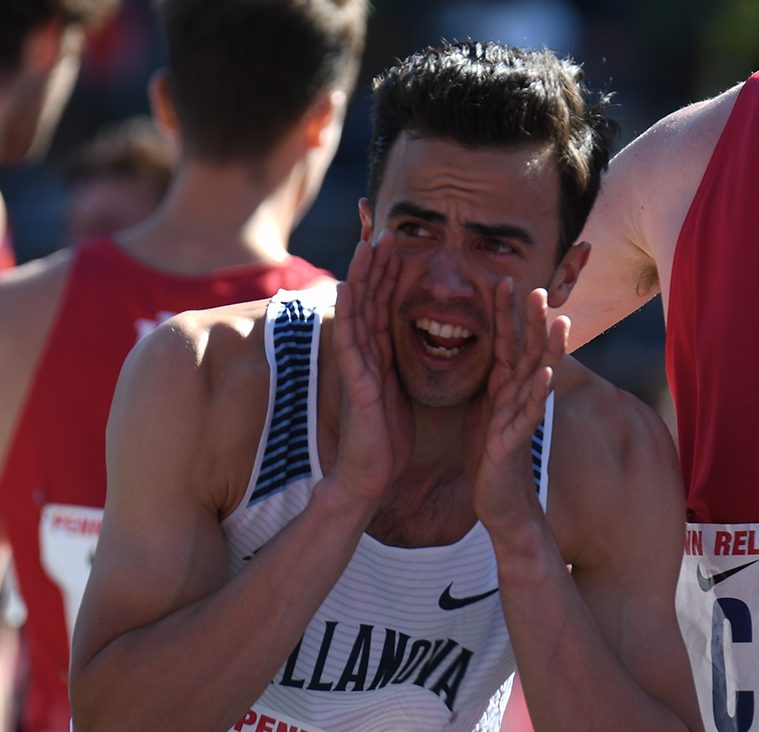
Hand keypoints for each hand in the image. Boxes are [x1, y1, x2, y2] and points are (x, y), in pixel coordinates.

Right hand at [329, 232, 411, 505]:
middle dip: (374, 267)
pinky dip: (348, 315)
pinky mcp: (356, 383)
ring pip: (358, 314)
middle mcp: (364, 355)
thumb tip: (411, 342)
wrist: (371, 472)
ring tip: (366, 246)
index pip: (382, 306)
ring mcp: (357, 367)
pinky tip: (347, 289)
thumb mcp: (399, 390)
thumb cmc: (385, 435)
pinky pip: (350, 343)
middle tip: (381, 231)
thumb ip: (399, 363)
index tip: (395, 244)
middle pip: (367, 302)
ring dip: (361, 279)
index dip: (387, 275)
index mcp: (379, 355)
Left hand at [474, 279, 562, 534]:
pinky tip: (547, 375)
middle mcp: (517, 398)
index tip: (502, 280)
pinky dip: (538, 393)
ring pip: (538, 378)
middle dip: (534, 322)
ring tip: (559, 322)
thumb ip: (486, 379)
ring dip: (549, 351)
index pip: (507, 343)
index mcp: (504, 387)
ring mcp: (520, 418)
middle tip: (540, 288)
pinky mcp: (514, 441)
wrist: (497, 500)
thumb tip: (482, 351)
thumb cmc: (489, 454)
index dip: (505, 313)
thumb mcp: (482, 408)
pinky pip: (528, 414)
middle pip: (529, 353)